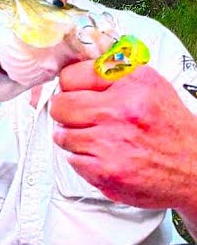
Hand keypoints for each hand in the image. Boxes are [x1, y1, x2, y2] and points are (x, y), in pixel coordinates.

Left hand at [50, 62, 196, 212]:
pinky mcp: (103, 169)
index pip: (71, 76)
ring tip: (99, 140)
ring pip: (62, 135)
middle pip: (60, 105)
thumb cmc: (172, 130)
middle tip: (80, 118)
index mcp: (132, 83)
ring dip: (75, 139)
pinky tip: (104, 156)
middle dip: (66, 113)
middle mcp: (120, 109)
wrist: (194, 167)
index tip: (73, 93)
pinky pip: (71, 159)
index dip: (70, 87)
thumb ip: (114, 78)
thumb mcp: (151, 88)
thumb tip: (75, 76)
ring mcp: (109, 140)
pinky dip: (83, 160)